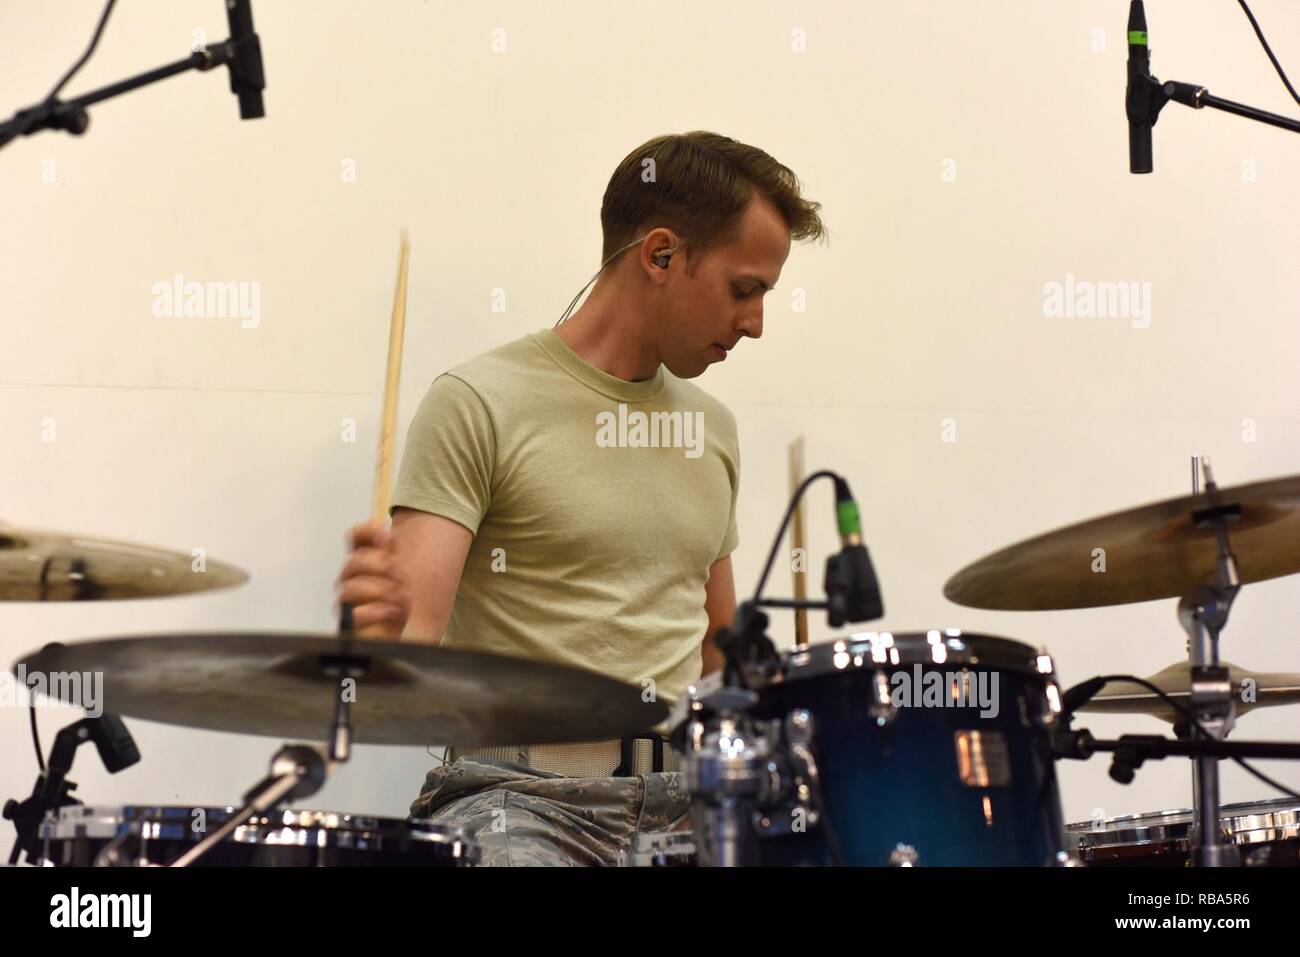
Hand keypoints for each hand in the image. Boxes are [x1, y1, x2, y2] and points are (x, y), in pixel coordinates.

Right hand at [336, 519, 410, 638]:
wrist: (393, 635)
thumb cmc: (392, 604)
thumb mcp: (399, 577)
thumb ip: (392, 554)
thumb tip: (388, 533)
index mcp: (363, 563)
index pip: (354, 539)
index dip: (366, 531)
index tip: (385, 535)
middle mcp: (350, 578)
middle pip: (354, 561)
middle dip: (381, 565)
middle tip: (401, 575)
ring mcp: (347, 601)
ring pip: (352, 588)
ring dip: (380, 589)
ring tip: (399, 595)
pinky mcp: (350, 624)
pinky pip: (355, 615)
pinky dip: (376, 611)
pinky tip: (392, 610)